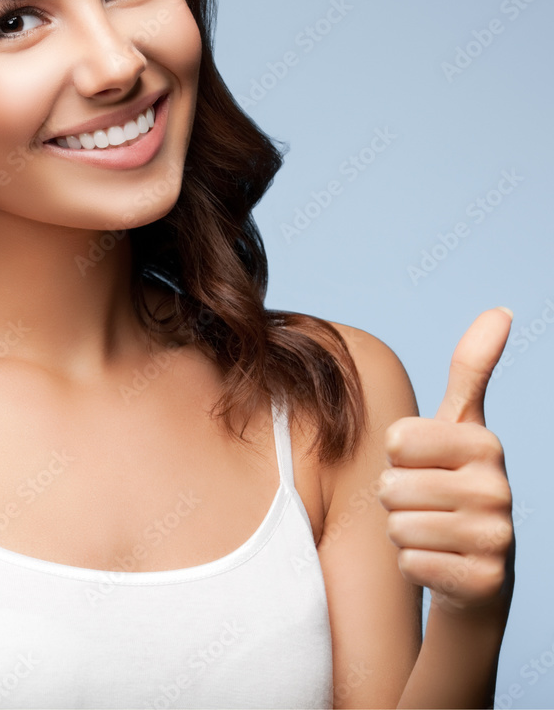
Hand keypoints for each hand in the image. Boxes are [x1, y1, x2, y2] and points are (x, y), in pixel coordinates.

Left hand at [377, 306, 514, 615]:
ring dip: (403, 531)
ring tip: (432, 530)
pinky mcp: (484, 582)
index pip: (396, 439)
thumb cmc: (452, 482)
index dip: (397, 456)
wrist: (474, 569)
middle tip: (426, 504)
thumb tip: (501, 310)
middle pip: (390, 485)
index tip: (425, 464)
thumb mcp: (459, 424)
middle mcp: (499, 488)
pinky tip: (440, 561)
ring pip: (397, 525)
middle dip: (395, 498)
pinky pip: (409, 563)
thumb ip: (472, 368)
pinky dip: (413, 564)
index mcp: (485, 443)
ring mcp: (496, 538)